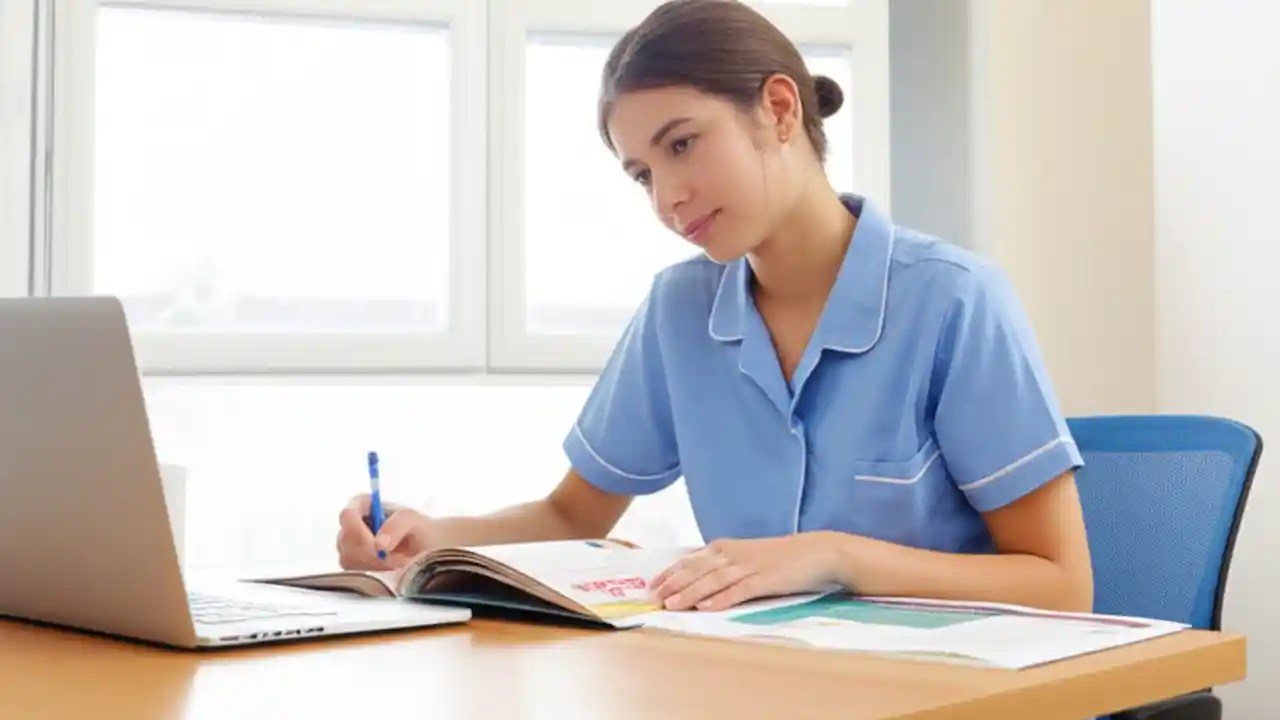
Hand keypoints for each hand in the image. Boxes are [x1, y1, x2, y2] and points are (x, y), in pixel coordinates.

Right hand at [336, 494, 435, 570]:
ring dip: (375, 565)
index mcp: (363, 505)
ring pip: (349, 559)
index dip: (358, 531)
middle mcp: (351, 526)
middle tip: (396, 558)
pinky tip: (391, 572)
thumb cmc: (419, 529)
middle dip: (371, 552)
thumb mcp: (414, 520)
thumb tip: (378, 544)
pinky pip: (354, 574)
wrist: (427, 551)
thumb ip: (397, 525)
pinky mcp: (353, 567)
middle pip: (346, 540)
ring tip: (398, 563)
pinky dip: (374, 575)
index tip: (379, 546)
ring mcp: (349, 548)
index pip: (347, 515)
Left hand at [651, 533, 837, 611]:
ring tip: (671, 604)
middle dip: (673, 583)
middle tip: (654, 597)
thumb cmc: (780, 557)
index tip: (652, 585)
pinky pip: (738, 590)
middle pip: (696, 569)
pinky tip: (706, 606)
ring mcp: (749, 566)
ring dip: (690, 592)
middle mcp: (733, 554)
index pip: (690, 561)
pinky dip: (721, 598)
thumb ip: (723, 565)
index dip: (670, 573)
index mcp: (726, 548)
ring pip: (712, 580)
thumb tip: (698, 581)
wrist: (817, 552)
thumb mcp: (747, 557)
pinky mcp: (765, 579)